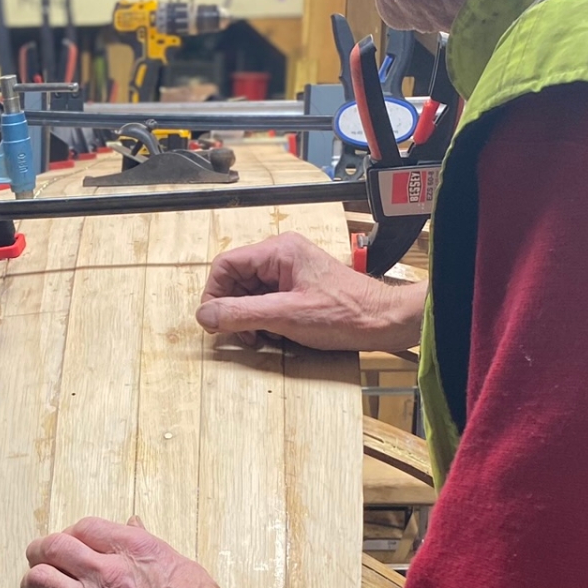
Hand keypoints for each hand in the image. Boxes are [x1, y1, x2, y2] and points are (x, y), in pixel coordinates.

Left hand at [21, 517, 261, 587]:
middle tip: (39, 558)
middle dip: (41, 551)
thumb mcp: (184, 568)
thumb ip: (150, 546)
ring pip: (39, 580)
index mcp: (136, 549)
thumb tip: (132, 525)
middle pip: (53, 547)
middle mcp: (108, 572)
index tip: (70, 543)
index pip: (85, 527)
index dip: (71, 533)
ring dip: (33, 582)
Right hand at [197, 231, 427, 351]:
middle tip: (242, 334)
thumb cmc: (346, 313)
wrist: (382, 321)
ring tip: (262, 335)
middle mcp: (282, 256)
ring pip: (249, 293)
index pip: (226, 265)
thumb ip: (242, 314)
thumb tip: (205, 315)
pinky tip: (276, 333)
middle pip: (236, 279)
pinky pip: (266, 301)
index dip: (214, 294)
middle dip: (233, 309)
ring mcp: (290, 272)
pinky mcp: (297, 289)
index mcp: (279, 252)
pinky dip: (264, 320)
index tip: (215, 321)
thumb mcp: (286, 316)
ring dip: (248, 318)